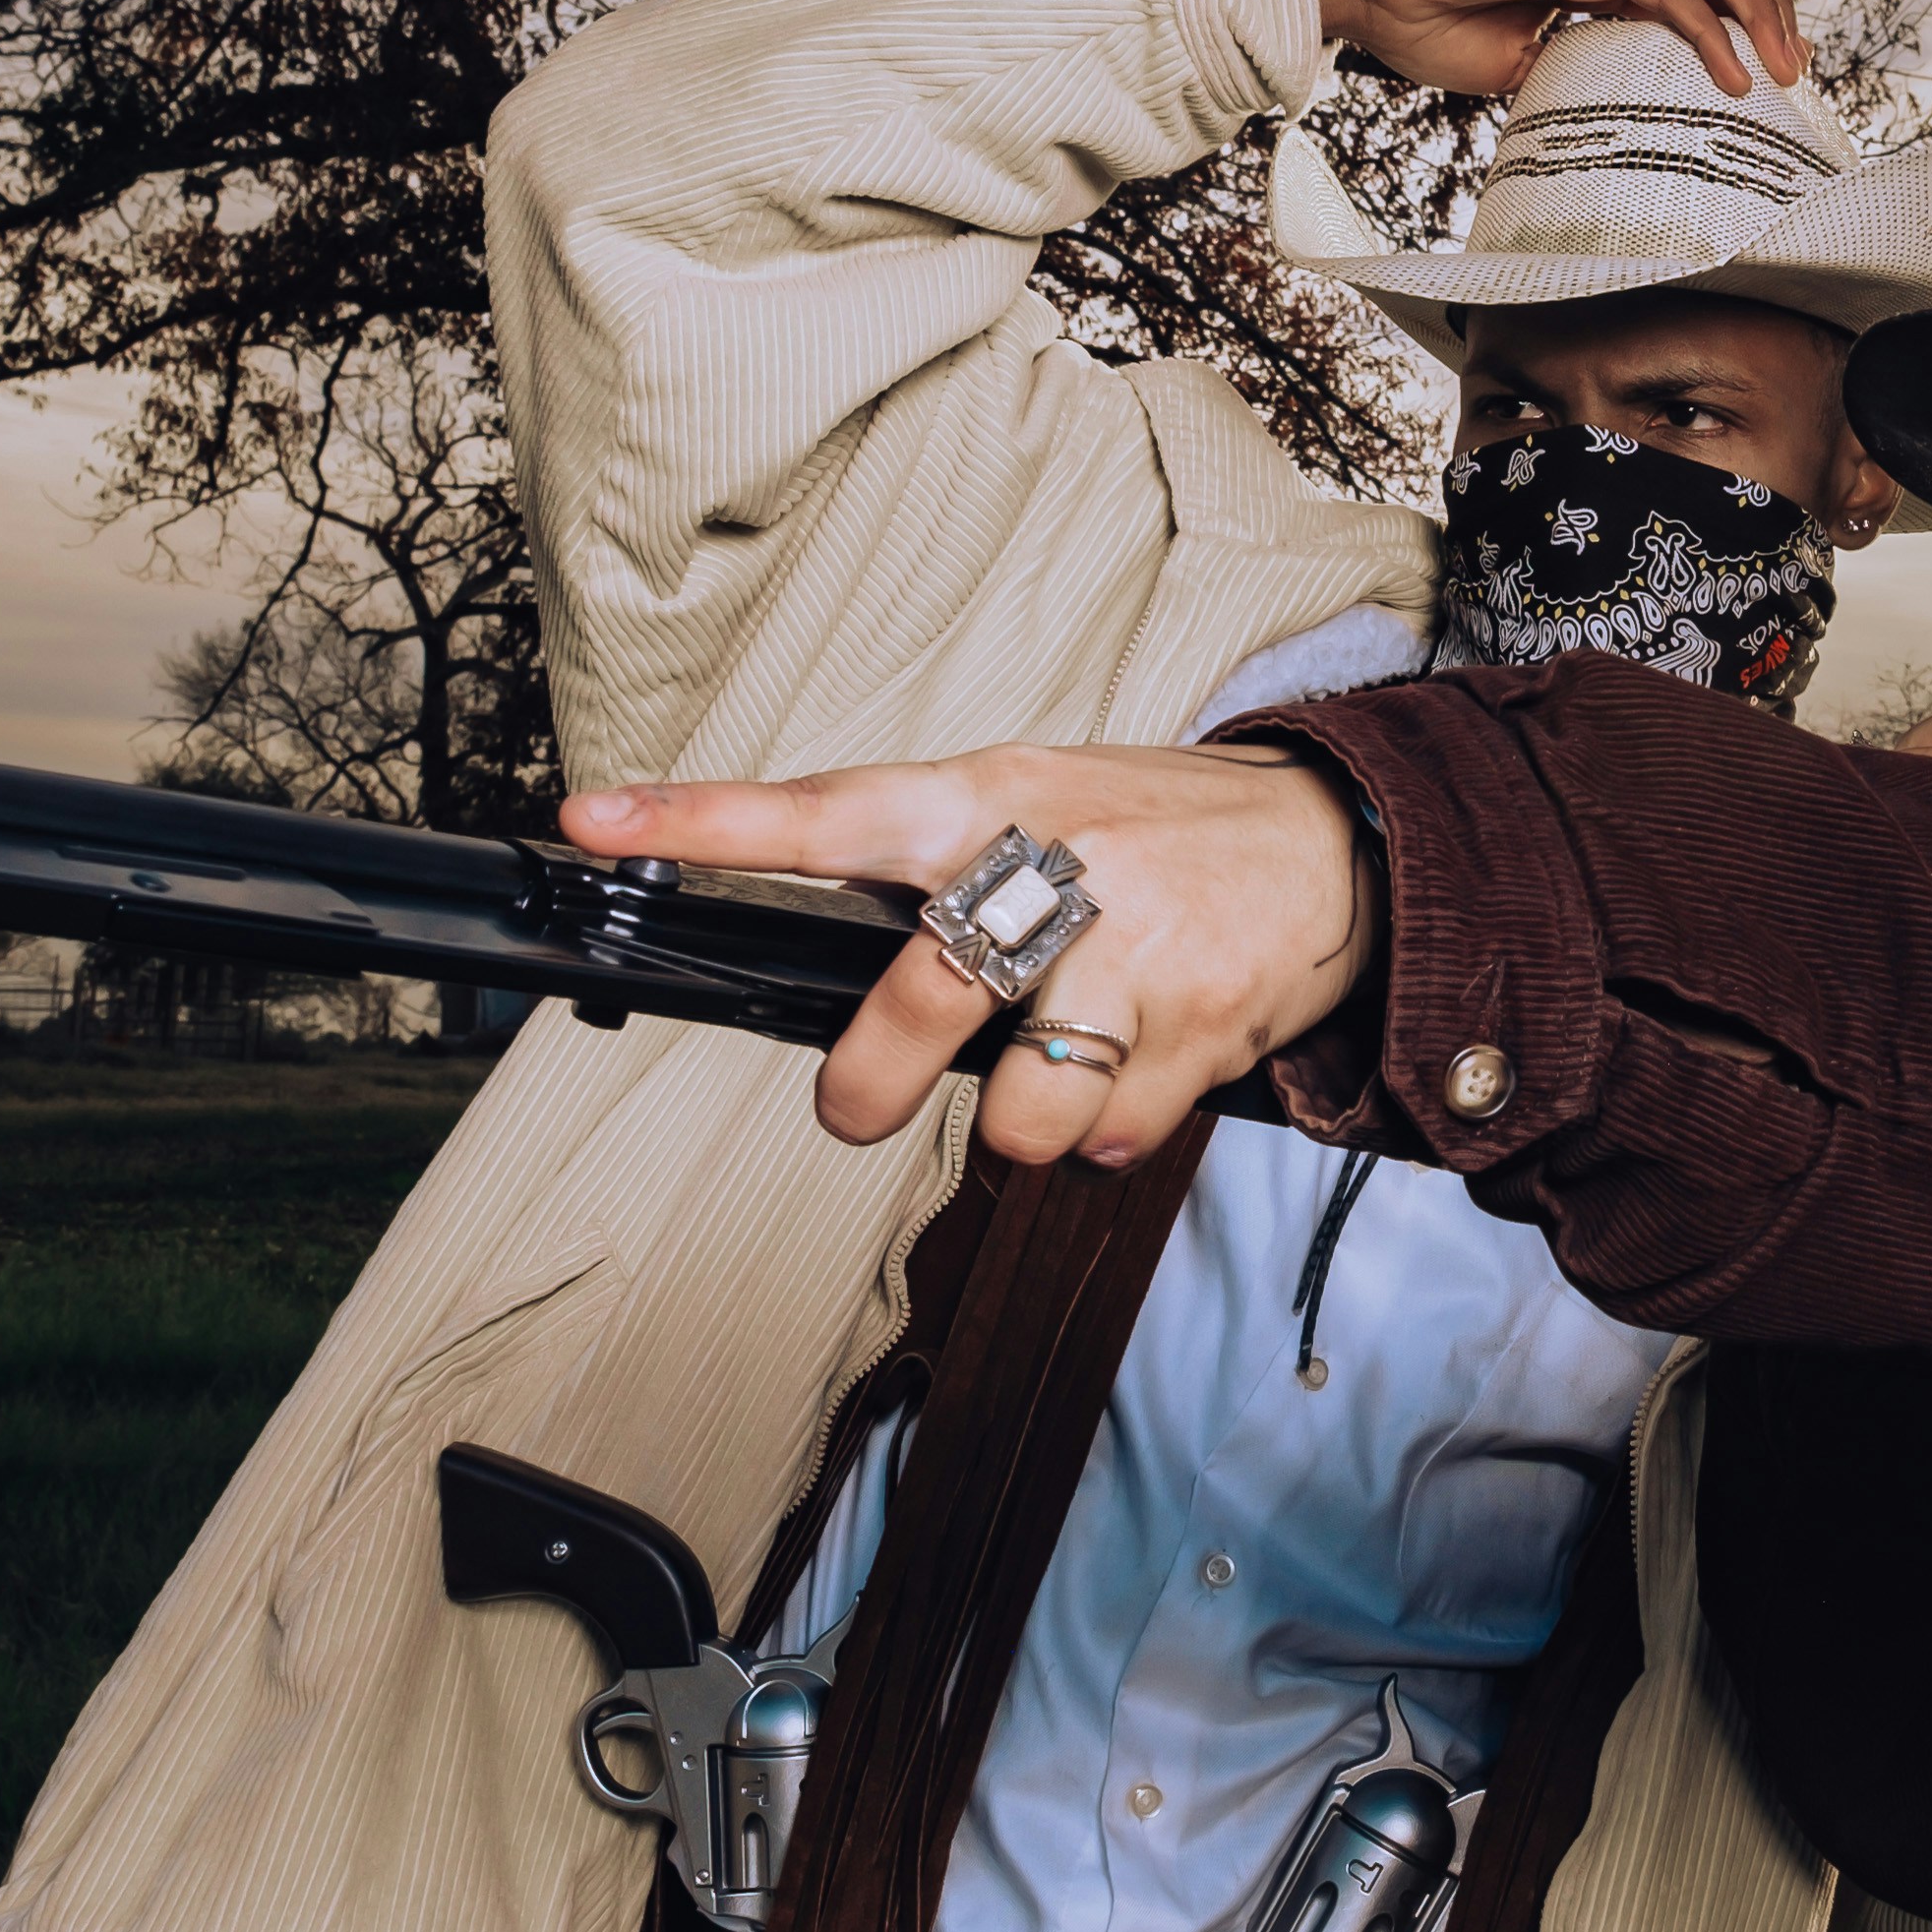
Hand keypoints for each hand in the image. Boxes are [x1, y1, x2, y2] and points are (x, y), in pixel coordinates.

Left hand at [564, 745, 1382, 1168]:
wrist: (1337, 845)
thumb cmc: (1162, 833)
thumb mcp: (1041, 798)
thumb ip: (937, 860)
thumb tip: (817, 956)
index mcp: (991, 794)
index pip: (824, 804)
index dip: (703, 820)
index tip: (595, 819)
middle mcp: (1056, 864)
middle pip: (921, 996)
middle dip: (870, 1079)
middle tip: (853, 1103)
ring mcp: (1132, 953)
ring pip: (1017, 1109)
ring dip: (1016, 1130)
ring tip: (1047, 1085)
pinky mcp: (1199, 1030)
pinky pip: (1105, 1137)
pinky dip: (1103, 1135)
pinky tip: (1131, 1077)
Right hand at [1312, 0, 1805, 97]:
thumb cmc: (1421, 19)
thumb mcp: (1510, 67)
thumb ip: (1563, 78)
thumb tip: (1602, 120)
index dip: (1741, 11)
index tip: (1769, 70)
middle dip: (1771, 5)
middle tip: (1797, 70)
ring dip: (1759, 10)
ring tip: (1783, 71)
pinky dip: (1708, 32)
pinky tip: (1733, 77)